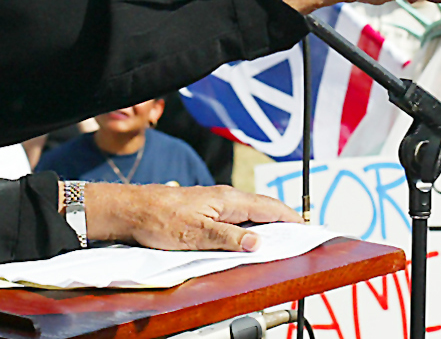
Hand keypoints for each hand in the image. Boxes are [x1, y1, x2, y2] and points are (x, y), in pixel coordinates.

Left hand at [84, 183, 302, 251]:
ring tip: (280, 239)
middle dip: (283, 221)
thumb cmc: (159, 217)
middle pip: (262, 209)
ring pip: (249, 213)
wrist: (132, 209)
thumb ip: (228, 239)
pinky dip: (248, 227)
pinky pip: (235, 218)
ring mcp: (215, 203)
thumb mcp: (195, 234)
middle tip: (300, 235)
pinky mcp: (205, 211)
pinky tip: (247, 239)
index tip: (308, 227)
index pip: (269, 207)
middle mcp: (224, 198)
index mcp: (228, 200)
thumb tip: (257, 243)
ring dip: (266, 225)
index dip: (290, 218)